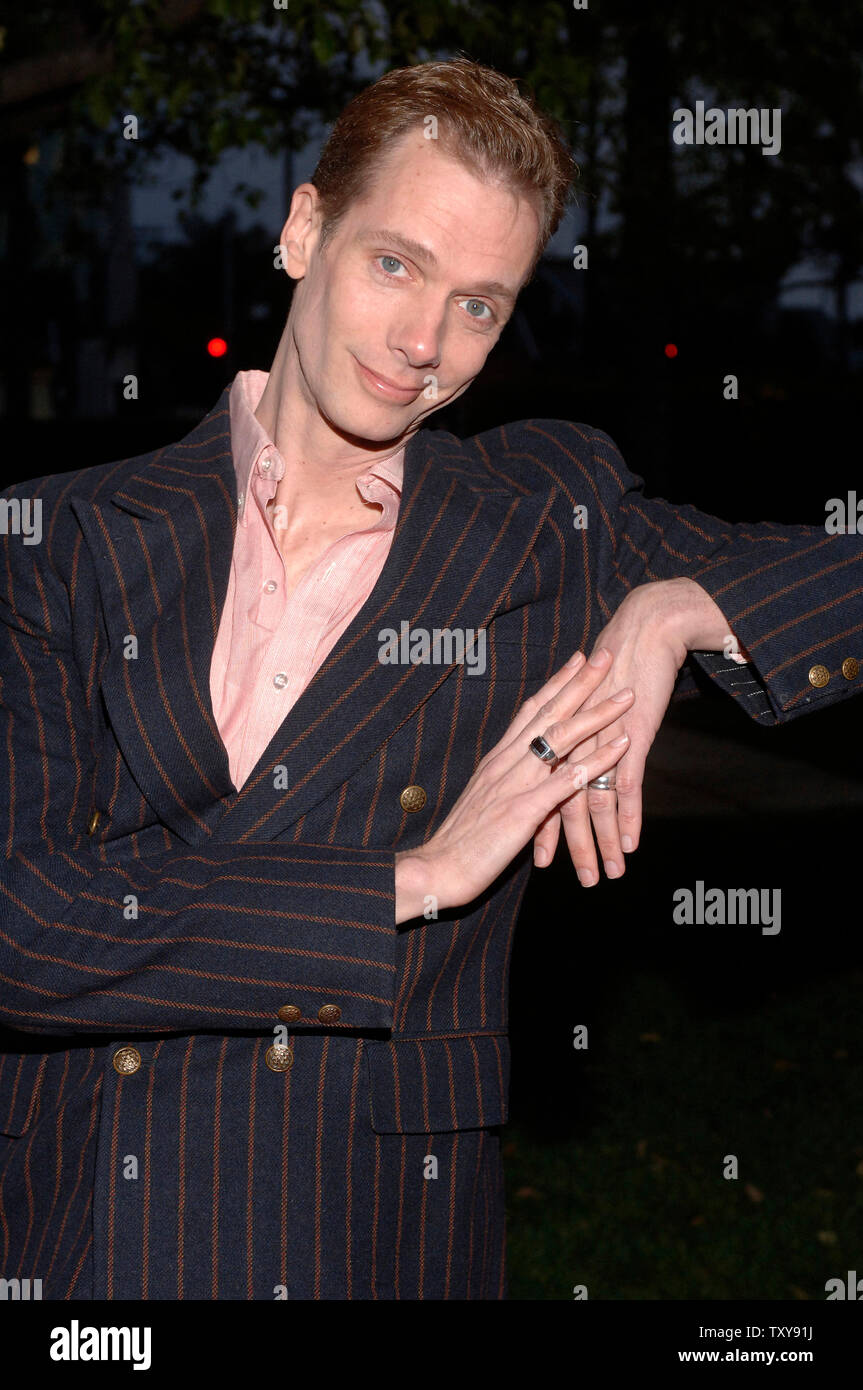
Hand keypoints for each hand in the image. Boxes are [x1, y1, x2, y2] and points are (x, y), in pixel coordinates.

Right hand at [394, 646, 633, 921]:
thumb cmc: (460, 841)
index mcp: (497, 758)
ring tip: (626, 694)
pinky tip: (622, 747)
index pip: (531, 710)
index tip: (578, 661)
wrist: (438, 868)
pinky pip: (568, 780)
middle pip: (550, 712)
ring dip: (597, 713)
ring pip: (562, 737)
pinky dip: (597, 760)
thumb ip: (506, 782)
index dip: (557, 683)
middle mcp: (507, 762)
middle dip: (580, 682)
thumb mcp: (485, 801)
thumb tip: (525, 771)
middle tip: (606, 655)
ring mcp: (516, 783)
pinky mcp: (525, 810)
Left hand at [532, 579, 702, 884]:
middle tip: (578, 879)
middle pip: (564, 804)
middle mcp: (572, 740)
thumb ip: (581, 731)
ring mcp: (599, 740)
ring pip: (594, 803)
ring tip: (607, 874)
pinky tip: (630, 844)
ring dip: (600, 843)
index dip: (542, 826)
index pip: (542, 789)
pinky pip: (625, 786)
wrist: (643, 630)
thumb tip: (579, 756)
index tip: (540, 858)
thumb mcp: (591, 701)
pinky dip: (627, 818)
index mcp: (558, 732)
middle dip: (570, 846)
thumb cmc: (620, 663)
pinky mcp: (629, 736)